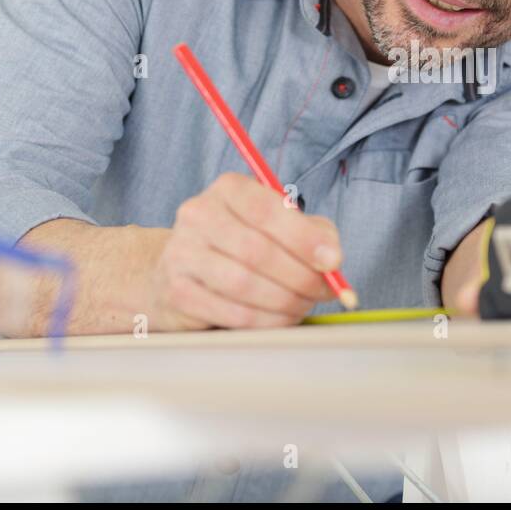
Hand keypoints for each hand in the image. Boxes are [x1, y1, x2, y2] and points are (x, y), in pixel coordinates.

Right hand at [148, 173, 339, 329]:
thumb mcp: (283, 225)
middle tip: (323, 292)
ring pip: (243, 284)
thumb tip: (332, 259)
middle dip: (300, 276)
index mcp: (228, 188)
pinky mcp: (177, 291)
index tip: (333, 261)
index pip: (267, 209)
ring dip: (284, 301)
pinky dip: (265, 321)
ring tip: (303, 306)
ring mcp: (181, 253)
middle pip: (256, 250)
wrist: (186, 269)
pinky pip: (230, 313)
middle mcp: (198, 214)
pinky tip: (280, 319)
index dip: (305, 238)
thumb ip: (314, 233)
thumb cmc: (245, 243)